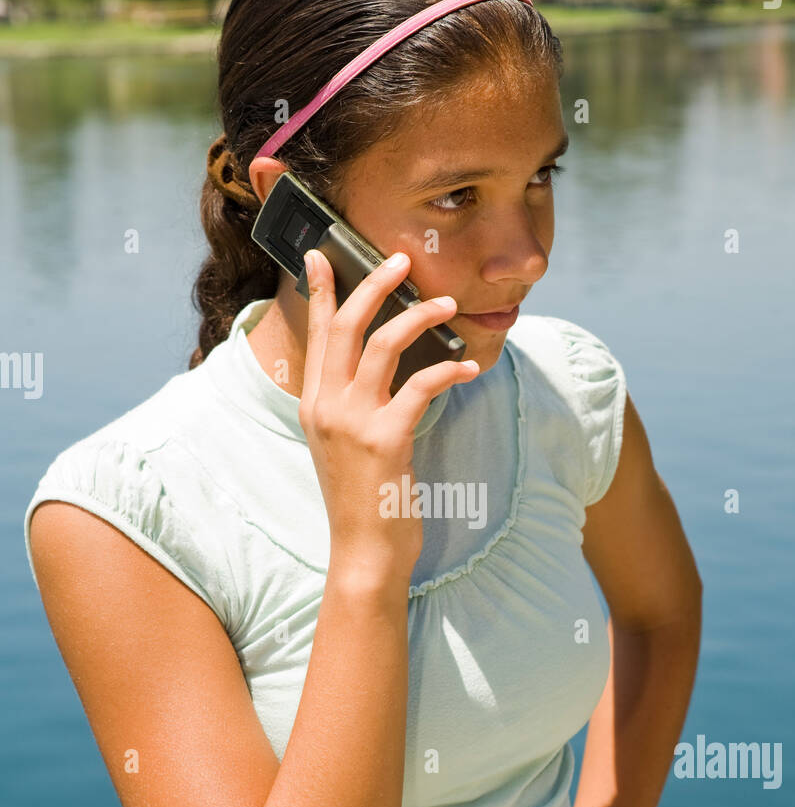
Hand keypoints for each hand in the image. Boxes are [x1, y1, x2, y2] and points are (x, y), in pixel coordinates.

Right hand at [298, 248, 479, 583]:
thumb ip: (351, 405)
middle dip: (374, 284)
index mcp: (314, 405)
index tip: (324, 254)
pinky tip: (469, 366)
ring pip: (383, 343)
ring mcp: (352, 421)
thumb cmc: (363, 500)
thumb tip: (379, 368)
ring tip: (448, 304)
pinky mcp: (386, 438)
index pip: (317, 335)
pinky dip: (449, 369)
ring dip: (419, 316)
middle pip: (346, 326)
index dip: (321, 292)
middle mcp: (326, 407)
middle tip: (402, 261)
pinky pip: (420, 384)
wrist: (364, 552)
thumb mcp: (344, 446)